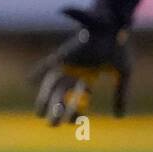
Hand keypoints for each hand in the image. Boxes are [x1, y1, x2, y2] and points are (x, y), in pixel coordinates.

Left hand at [32, 7, 132, 125]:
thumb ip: (121, 95)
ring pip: (54, 85)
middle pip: (64, 94)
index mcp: (90, 75)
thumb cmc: (119, 47)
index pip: (80, 97)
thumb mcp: (123, 75)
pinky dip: (38, 71)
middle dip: (58, 109)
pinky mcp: (64, 54)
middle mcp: (76, 70)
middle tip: (52, 125)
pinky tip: (29, 80)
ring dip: (46, 99)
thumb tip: (119, 118)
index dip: (76, 110)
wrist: (115, 26)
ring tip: (40, 114)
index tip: (73, 123)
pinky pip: (48, 64)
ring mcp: (69, 62)